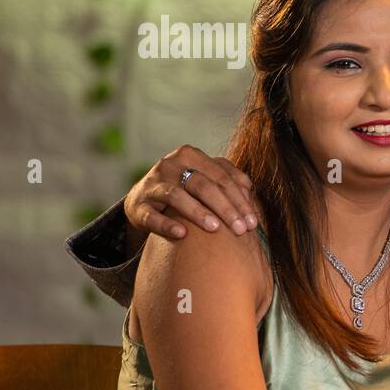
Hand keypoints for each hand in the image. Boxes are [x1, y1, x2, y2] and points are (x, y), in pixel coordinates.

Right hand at [125, 145, 257, 241]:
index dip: (240, 199)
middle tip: (241, 229)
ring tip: (215, 228)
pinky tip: (182, 234)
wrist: (143, 200)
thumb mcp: (204, 179)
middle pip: (203, 186)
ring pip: (177, 196)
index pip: (221, 177)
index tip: (253, 222)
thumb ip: (227, 179)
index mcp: (190, 156)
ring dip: (198, 212)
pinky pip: (151, 216)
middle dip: (226, 208)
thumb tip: (248, 187)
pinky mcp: (137, 205)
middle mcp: (170, 165)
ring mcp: (152, 184)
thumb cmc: (184, 190)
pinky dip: (166, 224)